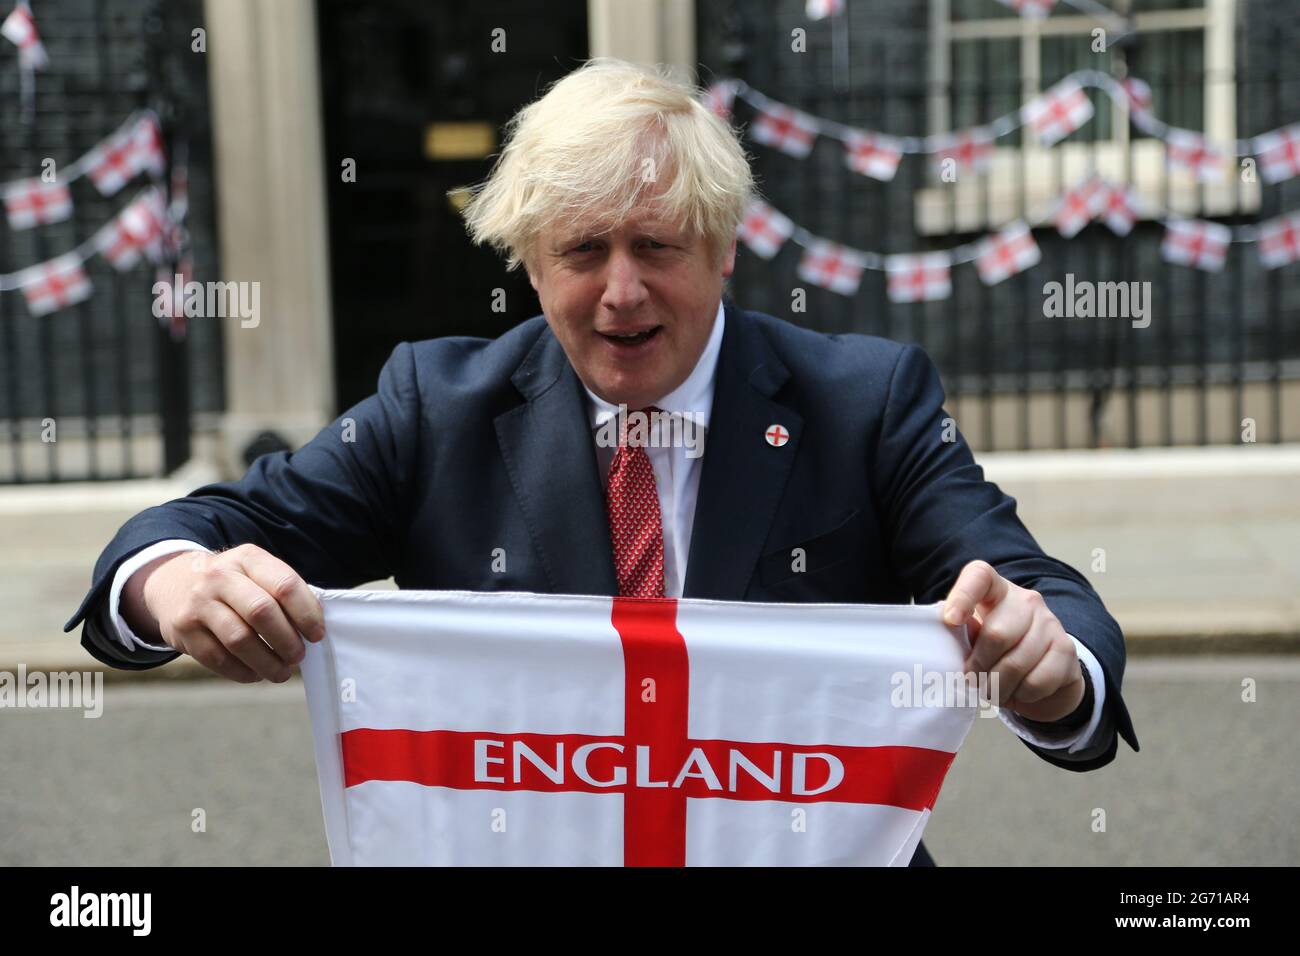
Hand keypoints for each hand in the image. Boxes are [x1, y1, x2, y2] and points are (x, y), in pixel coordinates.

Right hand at [127, 543, 324, 683]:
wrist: (174, 584)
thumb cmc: (233, 585)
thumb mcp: (256, 573)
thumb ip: (283, 593)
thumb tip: (314, 627)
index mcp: (248, 558)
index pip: (285, 585)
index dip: (307, 614)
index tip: (317, 635)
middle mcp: (219, 576)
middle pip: (262, 612)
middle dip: (287, 640)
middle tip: (299, 656)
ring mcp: (198, 603)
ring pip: (240, 639)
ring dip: (267, 662)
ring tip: (282, 672)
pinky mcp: (183, 630)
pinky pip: (218, 658)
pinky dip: (242, 671)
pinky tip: (256, 674)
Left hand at [942, 560, 1084, 722]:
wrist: (1044, 675)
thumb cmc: (998, 653)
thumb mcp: (975, 639)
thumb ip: (963, 633)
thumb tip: (950, 630)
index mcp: (997, 590)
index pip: (980, 576)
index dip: (963, 596)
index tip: (951, 620)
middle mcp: (1027, 601)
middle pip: (997, 634)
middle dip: (979, 666)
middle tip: (973, 680)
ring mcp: (1051, 623)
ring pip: (1016, 663)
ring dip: (998, 686)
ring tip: (992, 691)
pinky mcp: (1066, 650)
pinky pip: (1036, 681)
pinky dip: (1020, 695)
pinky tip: (1017, 691)